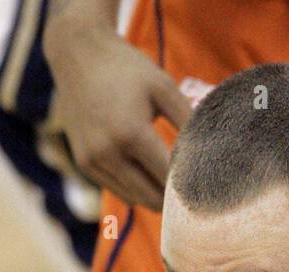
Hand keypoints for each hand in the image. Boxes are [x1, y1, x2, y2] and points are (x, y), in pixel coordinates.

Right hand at [44, 5, 190, 210]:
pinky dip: (138, 188)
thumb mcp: (164, 87)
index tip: (209, 183)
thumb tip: (211, 154)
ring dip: (156, 195)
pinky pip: (120, 191)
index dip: (191, 184)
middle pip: (153, 198)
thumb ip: (188, 122)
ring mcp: (93, 161)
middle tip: (196, 187)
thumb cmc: (127, 69)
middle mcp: (108, 153)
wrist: (77, 55)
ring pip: (137, 200)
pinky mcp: (85, 164)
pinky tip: (150, 172)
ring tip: (174, 179)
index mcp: (131, 133)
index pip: (169, 178)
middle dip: (175, 197)